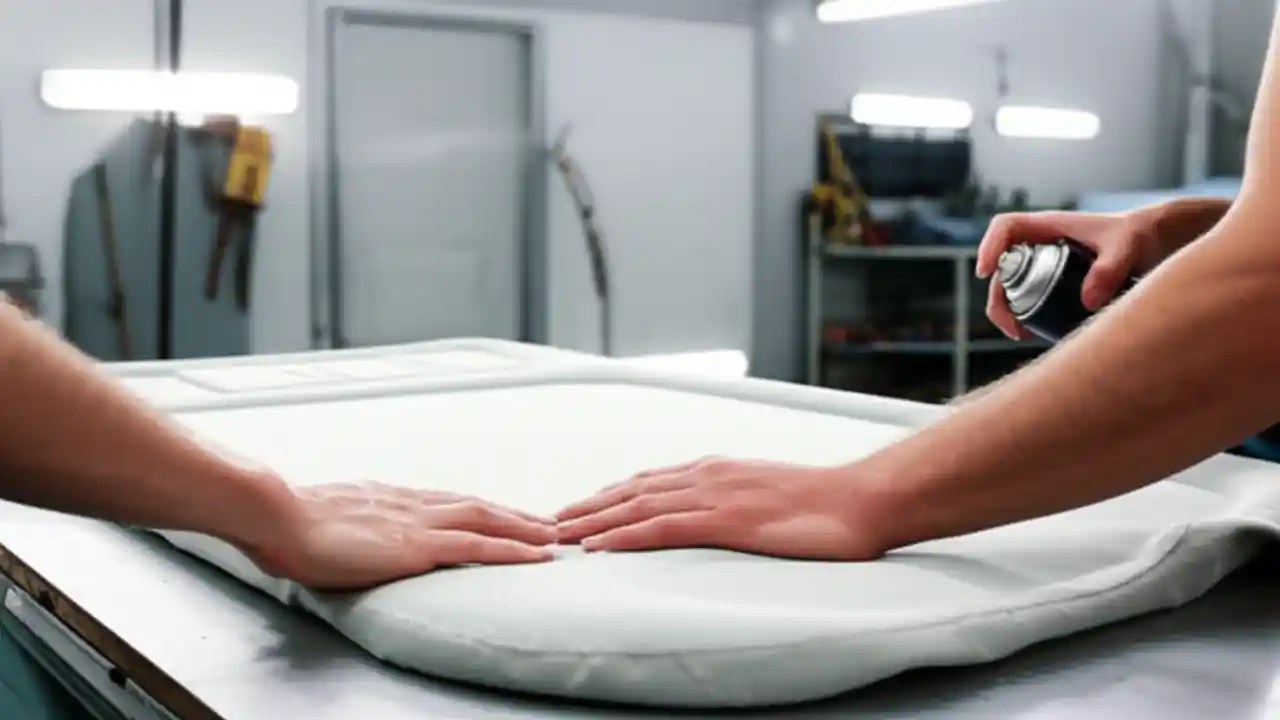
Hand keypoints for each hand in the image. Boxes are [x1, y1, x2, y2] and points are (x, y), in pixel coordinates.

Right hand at [248, 482, 555, 591]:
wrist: (278, 515)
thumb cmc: (291, 522)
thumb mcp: (331, 516)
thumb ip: (352, 520)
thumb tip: (352, 529)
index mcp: (393, 498)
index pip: (450, 502)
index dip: (482, 509)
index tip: (506, 514)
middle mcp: (413, 503)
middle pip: (477, 505)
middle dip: (515, 515)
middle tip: (547, 523)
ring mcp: (419, 521)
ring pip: (487, 520)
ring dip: (526, 528)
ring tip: (554, 537)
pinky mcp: (418, 544)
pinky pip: (477, 546)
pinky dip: (513, 548)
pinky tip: (536, 555)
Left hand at [556, 457, 884, 560]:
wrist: (859, 501)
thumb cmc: (823, 505)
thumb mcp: (769, 496)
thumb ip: (737, 501)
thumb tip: (721, 516)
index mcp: (717, 470)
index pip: (650, 481)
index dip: (612, 495)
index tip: (582, 508)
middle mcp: (707, 476)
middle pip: (632, 490)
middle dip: (590, 506)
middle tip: (553, 521)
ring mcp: (713, 495)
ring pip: (636, 506)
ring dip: (594, 520)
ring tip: (560, 533)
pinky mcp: (723, 520)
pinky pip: (661, 528)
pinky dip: (624, 536)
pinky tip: (600, 547)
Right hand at [976, 209, 1168, 338]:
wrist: (1155, 242)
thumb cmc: (1139, 235)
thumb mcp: (1127, 248)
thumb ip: (1109, 269)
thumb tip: (1087, 301)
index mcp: (1049, 226)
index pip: (1006, 227)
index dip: (989, 247)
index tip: (986, 273)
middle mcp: (1041, 244)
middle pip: (1003, 266)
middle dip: (998, 297)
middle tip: (1012, 326)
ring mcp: (1046, 263)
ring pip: (1012, 285)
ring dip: (1008, 310)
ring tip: (1021, 335)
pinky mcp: (1056, 281)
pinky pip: (1030, 296)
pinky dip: (1026, 315)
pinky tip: (1037, 331)